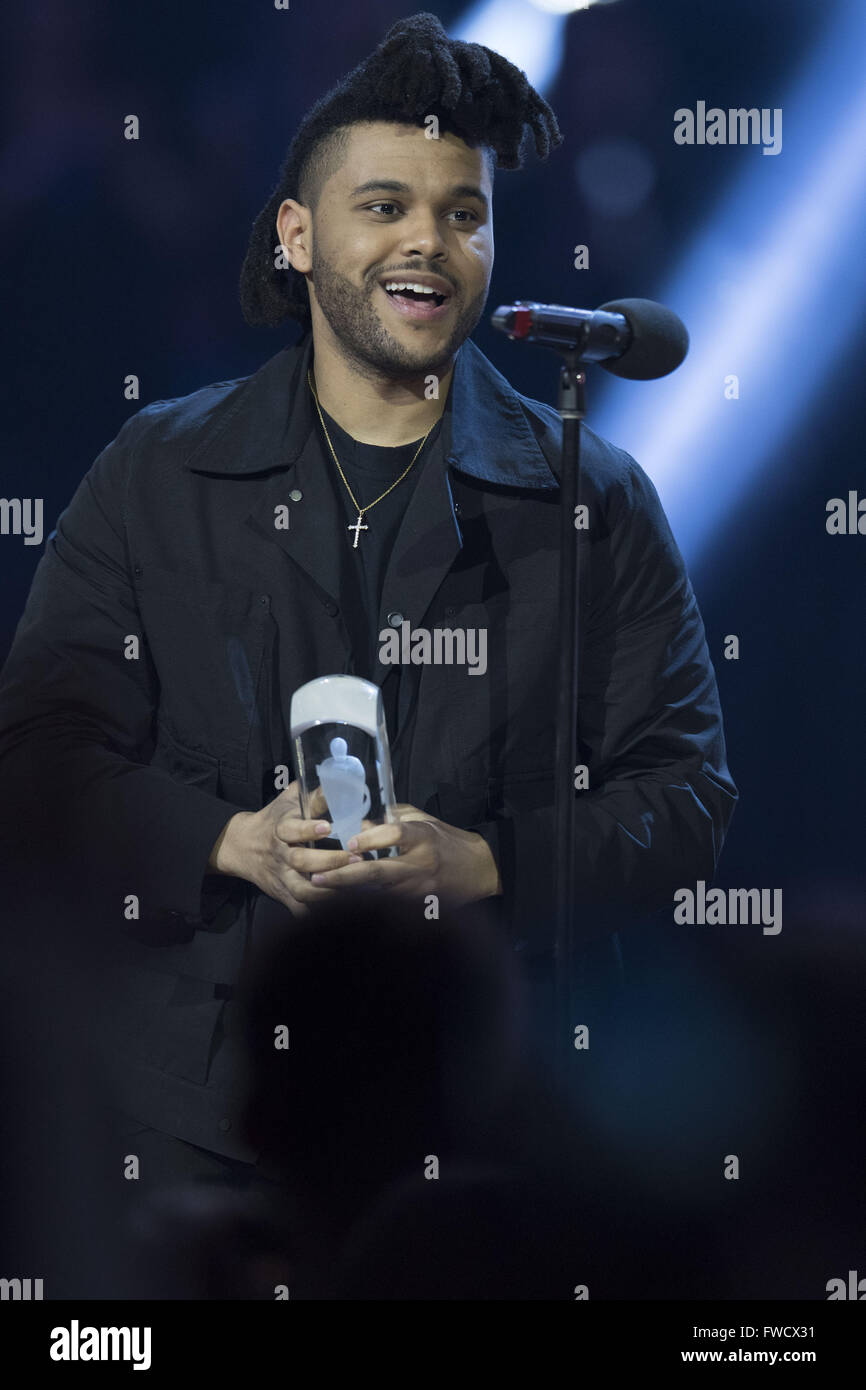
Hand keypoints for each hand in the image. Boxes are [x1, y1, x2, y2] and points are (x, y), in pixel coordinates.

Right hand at [207, 780, 362, 916]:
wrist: (241, 847)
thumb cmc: (273, 819)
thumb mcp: (288, 801)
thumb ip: (312, 792)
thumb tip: (341, 776)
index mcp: (280, 829)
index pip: (291, 829)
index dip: (308, 829)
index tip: (328, 826)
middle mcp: (280, 855)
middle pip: (300, 861)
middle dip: (329, 861)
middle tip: (357, 857)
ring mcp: (282, 878)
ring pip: (303, 890)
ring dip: (329, 889)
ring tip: (356, 884)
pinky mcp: (284, 896)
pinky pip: (301, 909)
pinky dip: (320, 911)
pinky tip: (343, 905)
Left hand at [306, 803, 501, 907]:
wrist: (480, 870)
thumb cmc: (449, 841)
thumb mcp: (425, 820)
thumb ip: (393, 819)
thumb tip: (361, 826)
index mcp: (423, 837)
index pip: (394, 835)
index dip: (370, 839)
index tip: (348, 842)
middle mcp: (420, 864)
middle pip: (377, 871)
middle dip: (344, 875)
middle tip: (317, 877)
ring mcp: (418, 889)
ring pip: (377, 892)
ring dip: (348, 893)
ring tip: (321, 891)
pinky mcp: (418, 905)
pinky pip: (387, 903)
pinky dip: (365, 903)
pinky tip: (342, 904)